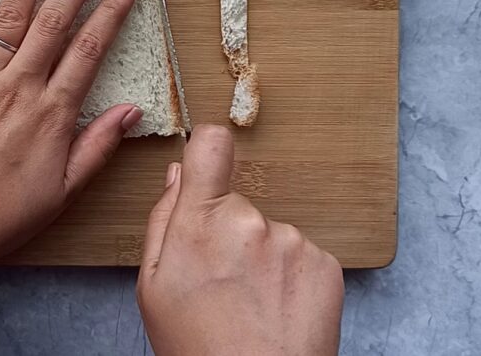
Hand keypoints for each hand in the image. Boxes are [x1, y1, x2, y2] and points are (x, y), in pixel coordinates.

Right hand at [137, 125, 343, 355]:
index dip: (208, 149)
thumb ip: (162, 220)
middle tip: (223, 284)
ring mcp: (293, 241)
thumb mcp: (153, 286)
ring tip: (252, 307)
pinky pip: (302, 256)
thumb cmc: (196, 347)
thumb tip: (179, 174)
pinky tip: (279, 312)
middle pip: (238, 204)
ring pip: (271, 234)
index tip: (209, 162)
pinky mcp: (326, 264)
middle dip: (230, 234)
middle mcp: (250, 220)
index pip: (211, 145)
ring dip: (264, 260)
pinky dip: (292, 279)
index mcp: (200, 220)